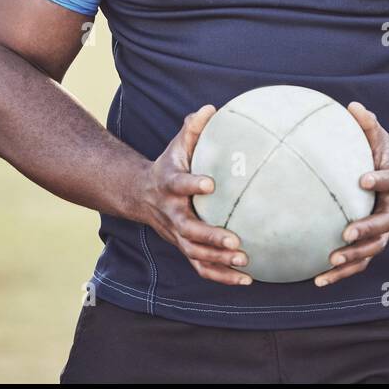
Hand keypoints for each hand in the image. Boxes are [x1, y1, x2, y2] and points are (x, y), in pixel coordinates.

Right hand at [133, 104, 250, 284]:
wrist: (142, 194)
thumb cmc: (171, 164)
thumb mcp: (178, 145)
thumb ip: (193, 128)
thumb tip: (211, 108)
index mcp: (170, 184)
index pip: (179, 184)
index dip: (192, 184)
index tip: (210, 183)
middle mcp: (172, 213)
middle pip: (188, 229)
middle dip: (210, 236)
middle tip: (234, 240)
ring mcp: (177, 234)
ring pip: (195, 253)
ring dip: (218, 260)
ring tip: (244, 261)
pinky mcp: (185, 248)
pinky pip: (202, 267)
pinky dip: (222, 276)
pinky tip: (245, 280)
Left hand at [317, 101, 388, 287]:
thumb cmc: (387, 157)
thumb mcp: (382, 139)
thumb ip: (369, 125)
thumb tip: (353, 106)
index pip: (388, 181)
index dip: (378, 180)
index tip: (364, 179)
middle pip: (383, 224)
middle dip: (366, 230)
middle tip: (346, 233)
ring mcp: (385, 230)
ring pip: (373, 249)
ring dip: (353, 258)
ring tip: (330, 262)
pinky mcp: (374, 243)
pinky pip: (359, 262)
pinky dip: (341, 274)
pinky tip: (317, 280)